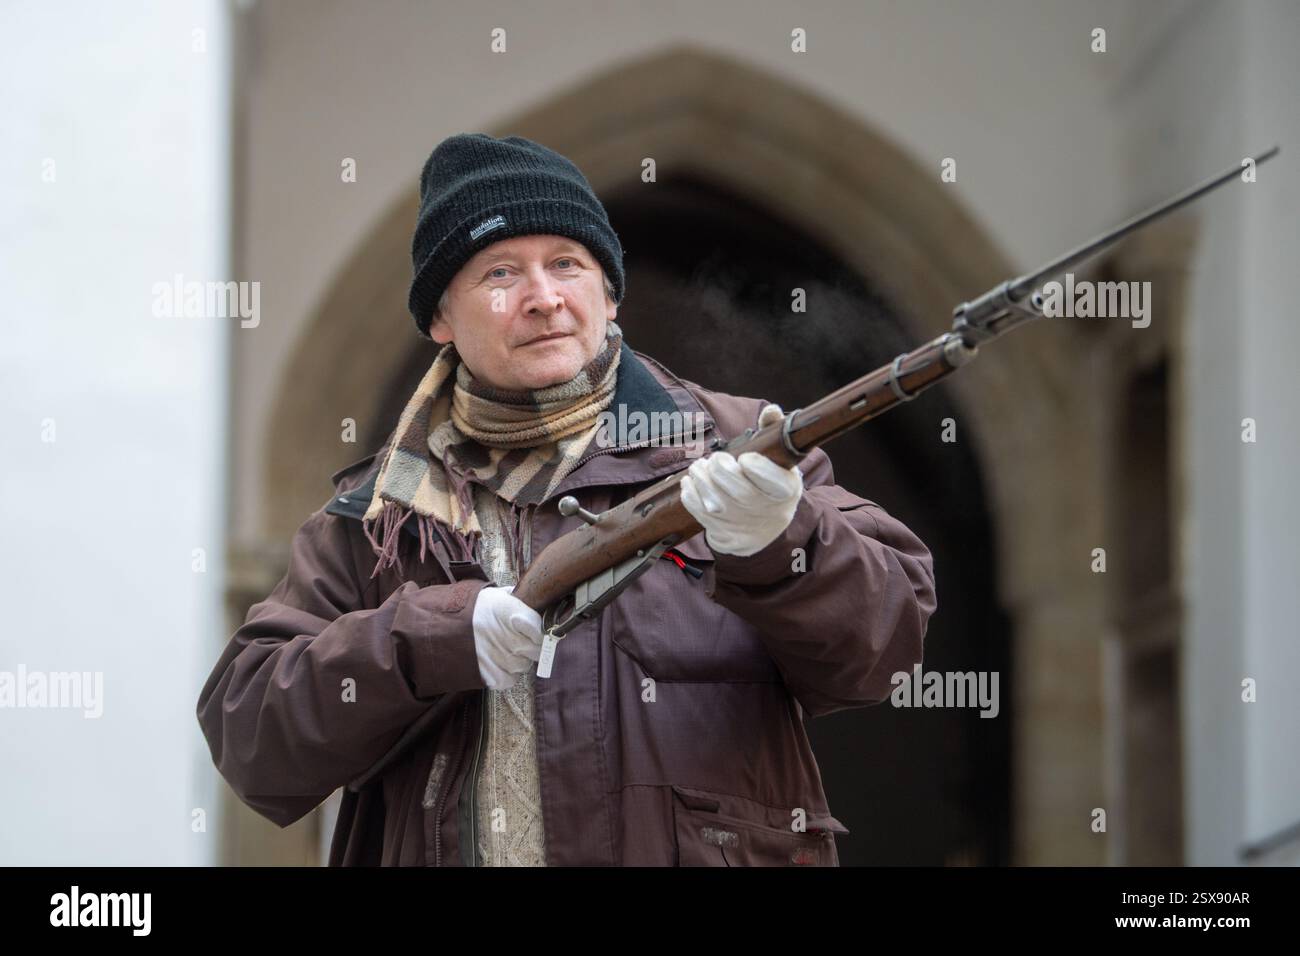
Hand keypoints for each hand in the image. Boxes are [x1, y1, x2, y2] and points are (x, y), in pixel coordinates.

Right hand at [471, 585, 543, 688]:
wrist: (440, 627)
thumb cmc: (471, 610)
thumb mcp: (495, 596)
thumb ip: (517, 601)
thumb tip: (535, 602)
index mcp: (511, 612)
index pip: (540, 629)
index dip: (537, 631)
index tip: (532, 630)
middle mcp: (508, 637)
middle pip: (535, 651)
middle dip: (529, 647)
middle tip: (516, 640)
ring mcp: (500, 658)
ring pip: (523, 666)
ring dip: (517, 660)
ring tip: (501, 648)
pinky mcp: (490, 676)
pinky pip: (510, 679)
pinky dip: (506, 673)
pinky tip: (495, 660)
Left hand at [678, 404, 803, 556]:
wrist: (762, 527)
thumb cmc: (771, 484)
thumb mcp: (781, 461)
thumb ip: (773, 433)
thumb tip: (771, 410)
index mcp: (784, 491)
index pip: (773, 482)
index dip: (757, 467)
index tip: (744, 457)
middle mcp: (763, 510)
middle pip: (740, 492)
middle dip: (721, 470)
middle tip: (715, 458)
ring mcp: (741, 522)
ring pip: (716, 503)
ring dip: (701, 480)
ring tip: (699, 466)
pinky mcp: (721, 530)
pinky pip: (700, 513)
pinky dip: (690, 495)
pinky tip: (690, 481)